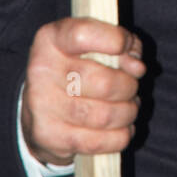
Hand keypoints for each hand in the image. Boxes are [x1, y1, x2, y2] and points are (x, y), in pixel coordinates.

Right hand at [21, 18, 144, 166]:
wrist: (40, 108)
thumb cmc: (77, 68)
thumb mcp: (95, 44)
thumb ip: (122, 43)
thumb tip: (136, 67)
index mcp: (52, 38)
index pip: (84, 35)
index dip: (114, 41)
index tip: (126, 47)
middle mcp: (42, 70)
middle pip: (104, 82)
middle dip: (129, 87)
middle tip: (132, 87)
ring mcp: (42, 105)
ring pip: (104, 115)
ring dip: (128, 113)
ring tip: (130, 108)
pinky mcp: (48, 136)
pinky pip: (97, 142)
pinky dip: (120, 136)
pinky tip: (123, 128)